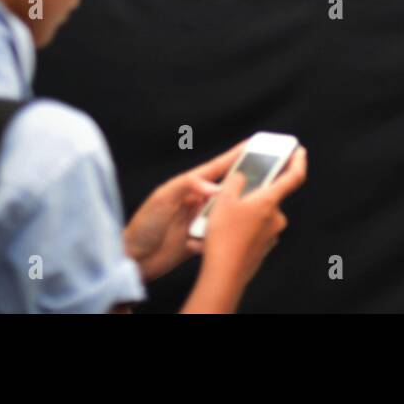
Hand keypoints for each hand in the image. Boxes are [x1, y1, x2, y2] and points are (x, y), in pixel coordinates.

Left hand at [122, 141, 247, 281]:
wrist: (132, 259)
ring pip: (228, 211)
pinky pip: (221, 233)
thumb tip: (215, 187)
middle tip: (271, 172)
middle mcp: (199, 200)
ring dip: (239, 209)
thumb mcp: (161, 199)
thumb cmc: (142, 226)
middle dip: (248, 179)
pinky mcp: (202, 239)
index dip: (236, 155)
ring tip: (258, 204)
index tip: (255, 144)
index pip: (218, 167)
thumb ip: (187, 187)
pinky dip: (228, 233)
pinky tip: (238, 233)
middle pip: (229, 187)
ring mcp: (201, 219)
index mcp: (189, 186)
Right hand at [195, 147, 307, 301]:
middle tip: (232, 195)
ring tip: (218, 220)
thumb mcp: (223, 200)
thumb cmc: (224, 236)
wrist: (224, 274)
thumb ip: (234, 181)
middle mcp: (276, 217)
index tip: (299, 151)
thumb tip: (241, 178)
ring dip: (242, 214)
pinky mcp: (263, 249)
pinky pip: (253, 233)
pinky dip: (241, 230)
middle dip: (251, 195)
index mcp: (270, 201)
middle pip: (268, 197)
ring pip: (258, 216)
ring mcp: (271, 235)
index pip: (294, 176)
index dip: (298, 161)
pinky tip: (222, 236)